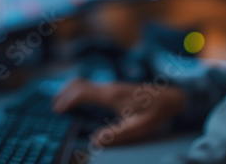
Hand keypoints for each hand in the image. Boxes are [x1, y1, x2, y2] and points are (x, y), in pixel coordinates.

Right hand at [51, 78, 185, 146]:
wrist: (171, 97)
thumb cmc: (155, 113)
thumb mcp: (138, 128)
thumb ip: (117, 134)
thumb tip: (94, 141)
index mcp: (111, 95)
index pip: (82, 92)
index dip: (67, 100)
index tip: (56, 110)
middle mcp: (109, 87)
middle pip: (79, 85)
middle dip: (64, 94)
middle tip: (54, 108)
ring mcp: (111, 86)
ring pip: (84, 83)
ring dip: (71, 91)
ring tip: (61, 104)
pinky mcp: (114, 88)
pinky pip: (91, 86)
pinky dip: (79, 91)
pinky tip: (79, 101)